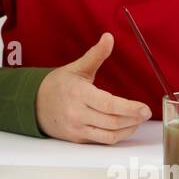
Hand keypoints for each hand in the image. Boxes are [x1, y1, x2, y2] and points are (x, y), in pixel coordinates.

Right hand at [35, 32, 152, 143]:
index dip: (129, 108)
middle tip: (145, 113)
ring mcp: (77, 128)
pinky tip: (125, 127)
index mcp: (79, 94)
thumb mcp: (76, 68)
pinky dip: (117, 135)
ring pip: (110, 134)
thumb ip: (95, 55)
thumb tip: (109, 38)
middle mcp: (77, 113)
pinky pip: (103, 140)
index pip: (108, 105)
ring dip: (128, 129)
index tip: (144, 108)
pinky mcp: (78, 138)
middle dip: (133, 118)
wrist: (33, 104)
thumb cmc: (57, 85)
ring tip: (138, 120)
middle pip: (112, 121)